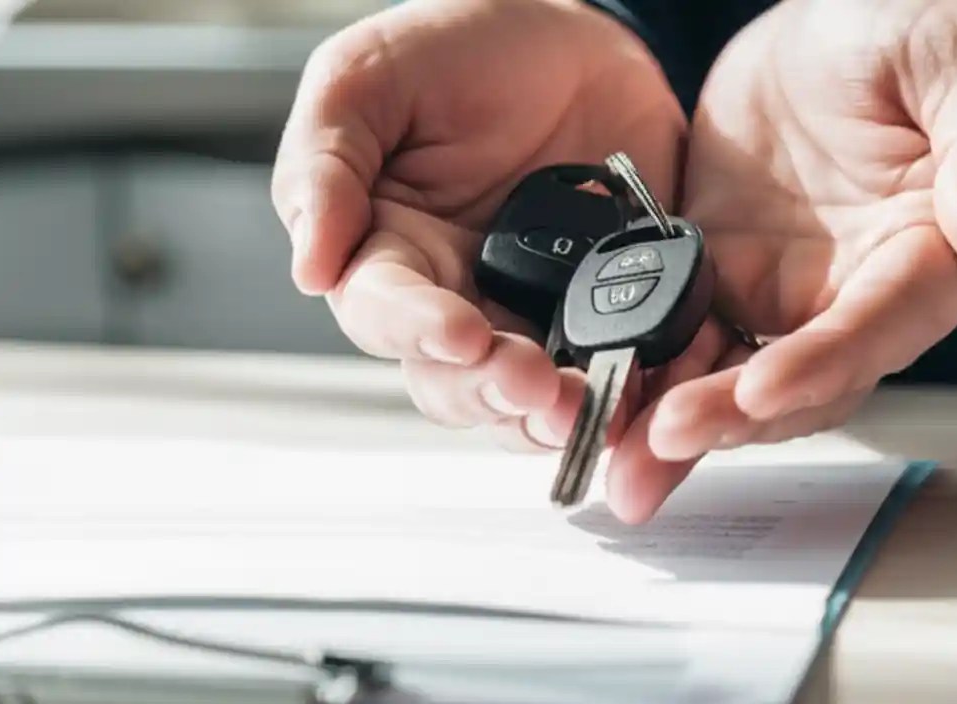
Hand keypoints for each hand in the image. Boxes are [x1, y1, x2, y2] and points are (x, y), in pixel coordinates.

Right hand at [270, 0, 685, 452]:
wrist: (570, 31)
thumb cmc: (452, 52)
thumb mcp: (365, 80)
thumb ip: (326, 165)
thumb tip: (309, 269)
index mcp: (391, 254)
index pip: (386, 315)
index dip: (418, 331)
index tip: (459, 332)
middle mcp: (459, 298)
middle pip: (457, 380)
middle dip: (492, 389)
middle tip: (534, 380)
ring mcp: (535, 309)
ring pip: (532, 396)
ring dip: (557, 413)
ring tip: (587, 406)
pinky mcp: (607, 306)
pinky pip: (618, 364)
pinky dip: (633, 388)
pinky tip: (647, 384)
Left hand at [607, 0, 956, 520]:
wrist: (845, 17)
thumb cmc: (921, 35)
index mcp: (927, 260)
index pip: (875, 330)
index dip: (819, 366)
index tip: (761, 388)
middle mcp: (854, 296)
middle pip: (798, 383)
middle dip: (732, 417)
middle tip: (662, 440)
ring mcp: (785, 292)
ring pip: (735, 377)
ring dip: (680, 421)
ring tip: (619, 457)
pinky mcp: (725, 272)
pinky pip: (683, 335)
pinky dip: (645, 369)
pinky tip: (598, 394)